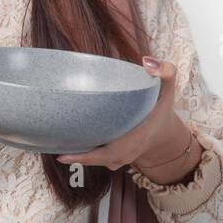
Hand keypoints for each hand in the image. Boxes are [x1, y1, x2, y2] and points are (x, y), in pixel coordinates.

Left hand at [55, 56, 186, 170]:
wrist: (165, 132)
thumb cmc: (161, 109)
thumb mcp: (168, 89)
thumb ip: (166, 71)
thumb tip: (147, 62)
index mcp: (134, 140)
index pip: (107, 154)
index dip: (85, 156)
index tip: (63, 155)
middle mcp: (124, 154)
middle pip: (93, 160)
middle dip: (74, 156)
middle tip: (54, 147)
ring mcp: (118, 160)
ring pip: (93, 160)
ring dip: (76, 154)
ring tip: (56, 144)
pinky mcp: (113, 159)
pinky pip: (95, 159)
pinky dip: (83, 153)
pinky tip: (67, 142)